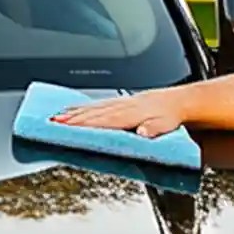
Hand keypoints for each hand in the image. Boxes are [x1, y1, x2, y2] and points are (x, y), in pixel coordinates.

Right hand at [51, 90, 184, 137]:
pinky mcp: (121, 102)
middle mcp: (124, 106)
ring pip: (94, 107)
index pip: (105, 120)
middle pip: (94, 113)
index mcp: (133, 113)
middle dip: (73, 118)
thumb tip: (142, 133)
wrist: (181, 101)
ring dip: (74, 112)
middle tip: (52, 123)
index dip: (86, 124)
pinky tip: (73, 110)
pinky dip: (83, 107)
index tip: (68, 126)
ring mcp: (121, 103)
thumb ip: (154, 128)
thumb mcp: (169, 124)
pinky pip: (98, 104)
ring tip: (56, 117)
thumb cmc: (172, 116)